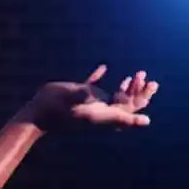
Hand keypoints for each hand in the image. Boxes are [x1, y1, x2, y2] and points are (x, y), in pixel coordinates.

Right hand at [17, 65, 158, 130]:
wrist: (36, 114)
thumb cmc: (55, 108)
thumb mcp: (78, 101)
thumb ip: (105, 106)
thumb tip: (144, 120)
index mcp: (103, 114)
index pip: (129, 110)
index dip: (142, 101)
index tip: (152, 87)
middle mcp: (100, 109)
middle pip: (127, 105)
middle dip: (140, 93)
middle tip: (151, 80)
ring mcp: (90, 103)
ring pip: (114, 97)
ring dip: (127, 88)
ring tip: (137, 74)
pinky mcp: (78, 97)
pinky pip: (94, 88)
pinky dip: (101, 78)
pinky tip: (104, 68)